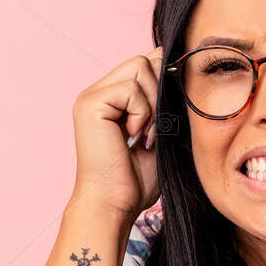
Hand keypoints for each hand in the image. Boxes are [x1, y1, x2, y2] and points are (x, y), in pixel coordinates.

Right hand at [70, 45, 164, 224]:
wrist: (115, 204)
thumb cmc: (135, 179)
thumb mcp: (158, 132)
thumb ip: (163, 102)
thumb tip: (174, 66)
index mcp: (112, 99)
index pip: (144, 64)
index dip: (162, 79)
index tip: (168, 112)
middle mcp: (99, 92)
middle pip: (143, 60)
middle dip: (159, 94)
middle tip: (153, 130)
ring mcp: (91, 96)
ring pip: (140, 67)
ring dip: (152, 105)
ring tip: (144, 135)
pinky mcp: (90, 103)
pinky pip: (131, 88)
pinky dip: (141, 113)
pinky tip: (132, 136)